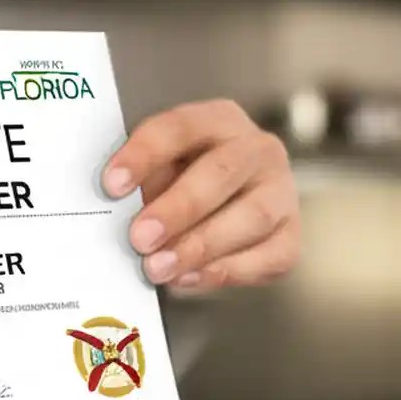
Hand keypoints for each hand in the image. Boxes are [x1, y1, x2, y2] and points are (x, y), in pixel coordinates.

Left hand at [103, 99, 299, 290]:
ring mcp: (281, 191)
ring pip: (251, 216)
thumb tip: (109, 210)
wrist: (226, 210)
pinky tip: (188, 278)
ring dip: (200, 245)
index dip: (145, 154)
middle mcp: (257, 149)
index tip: (112, 184)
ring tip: (159, 267)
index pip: (180, 127)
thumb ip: (139, 182)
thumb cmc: (180, 183)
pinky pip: (268, 255)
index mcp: (218, 120)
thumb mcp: (157, 170)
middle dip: (177, 208)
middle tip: (140, 238)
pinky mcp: (290, 235)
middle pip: (220, 172)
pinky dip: (226, 271)